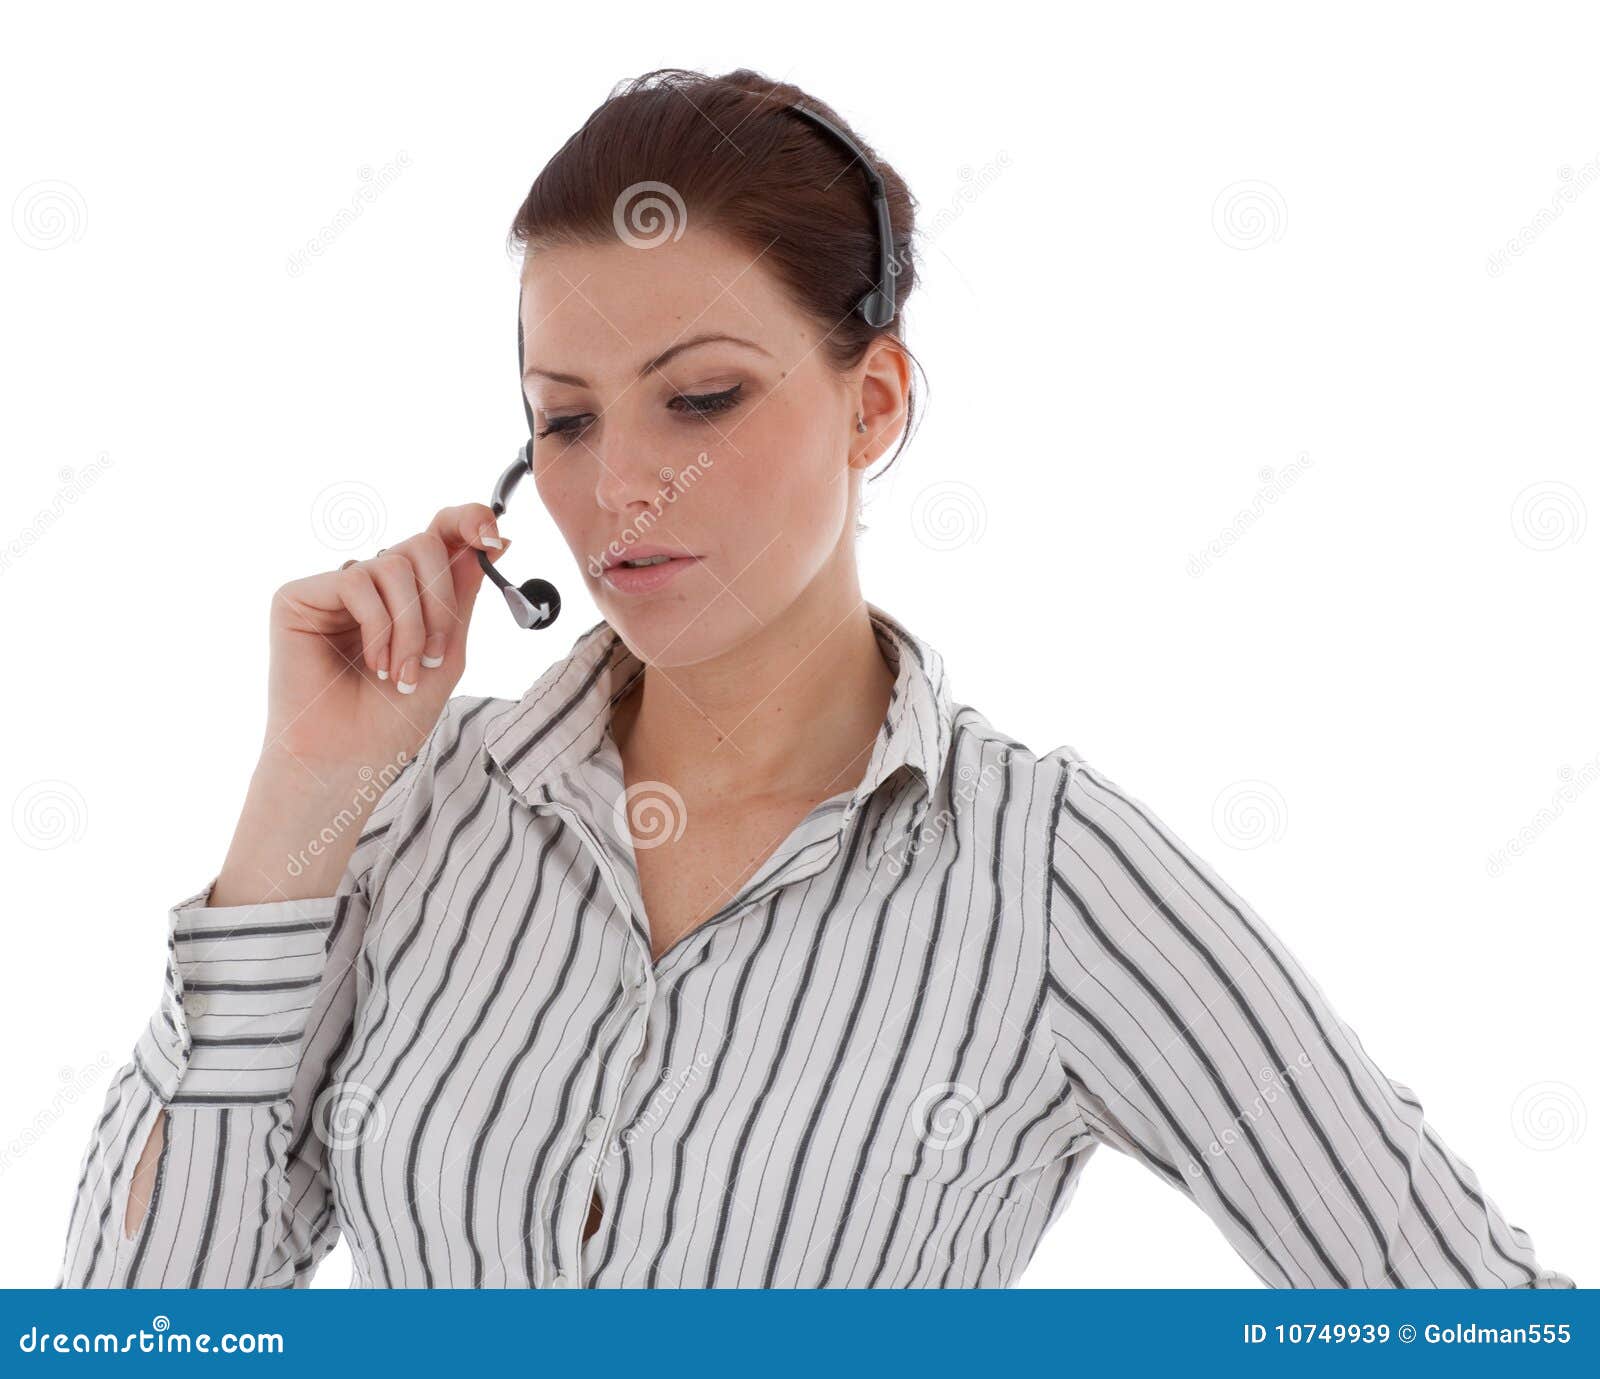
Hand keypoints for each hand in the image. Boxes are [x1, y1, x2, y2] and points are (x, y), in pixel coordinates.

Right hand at [262, 504, 510, 775]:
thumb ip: (463, 596)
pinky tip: (373, 664)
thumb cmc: (395, 718)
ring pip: (393, 562)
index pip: (438, 536)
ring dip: (410, 624)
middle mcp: (371, 583)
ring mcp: (335, 587)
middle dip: (440, 601)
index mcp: (408, 594)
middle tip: (435, 653)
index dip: (469, 521)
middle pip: (422, 544)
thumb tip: (495, 540)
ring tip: (401, 674)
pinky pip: (357, 579)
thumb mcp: (447, 653)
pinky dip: (379, 626)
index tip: (496, 539)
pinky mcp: (298, 595)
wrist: (350, 760)